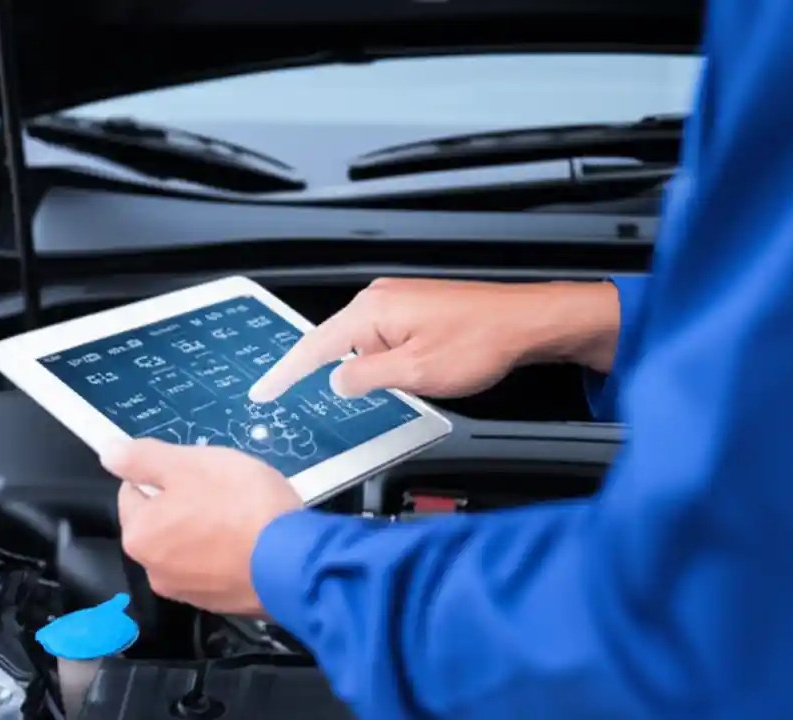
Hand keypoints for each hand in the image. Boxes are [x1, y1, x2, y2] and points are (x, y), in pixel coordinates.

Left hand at [102, 438, 301, 614]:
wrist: (296, 561)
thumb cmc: (241, 505)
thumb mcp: (190, 465)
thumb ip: (143, 458)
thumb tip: (108, 454)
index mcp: (140, 536)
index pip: (134, 491)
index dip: (165, 474)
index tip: (196, 471)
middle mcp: (155, 571)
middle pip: (162, 521)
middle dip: (187, 502)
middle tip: (225, 490)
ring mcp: (190, 593)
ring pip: (190, 545)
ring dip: (208, 529)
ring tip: (245, 515)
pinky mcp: (222, 604)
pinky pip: (216, 568)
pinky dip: (228, 553)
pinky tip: (254, 540)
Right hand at [249, 278, 620, 401]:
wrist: (527, 323)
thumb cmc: (481, 340)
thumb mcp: (415, 373)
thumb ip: (366, 378)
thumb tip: (337, 381)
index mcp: (372, 310)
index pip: (313, 346)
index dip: (285, 372)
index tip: (265, 389)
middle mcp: (380, 298)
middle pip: (339, 345)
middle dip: (352, 375)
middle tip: (387, 390)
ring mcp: (398, 301)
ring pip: (367, 346)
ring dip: (382, 370)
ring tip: (424, 376)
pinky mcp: (415, 308)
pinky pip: (386, 339)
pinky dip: (393, 360)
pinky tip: (421, 370)